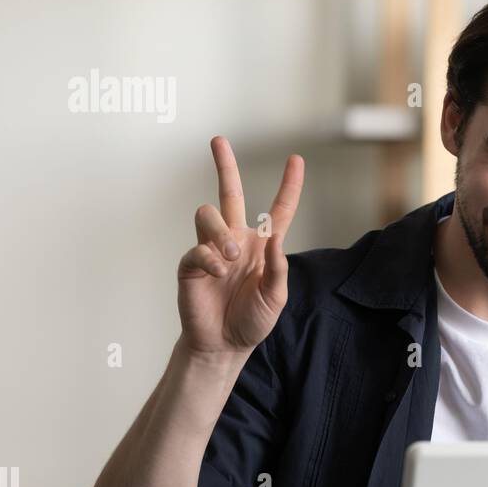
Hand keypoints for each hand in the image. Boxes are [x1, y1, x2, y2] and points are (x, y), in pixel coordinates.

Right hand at [176, 136, 303, 357]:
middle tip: (218, 140)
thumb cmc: (252, 321)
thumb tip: (275, 236)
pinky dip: (210, 259)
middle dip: (224, 166)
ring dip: (220, 233)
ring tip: (229, 257)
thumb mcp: (276, 298)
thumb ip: (277, 268)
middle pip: (228, 193)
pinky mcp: (191, 264)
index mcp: (262, 246)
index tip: (296, 159)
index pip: (278, 210)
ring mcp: (211, 249)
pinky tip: (217, 274)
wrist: (224, 346)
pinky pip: (198, 248)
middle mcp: (235, 241)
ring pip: (208, 214)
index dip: (288, 186)